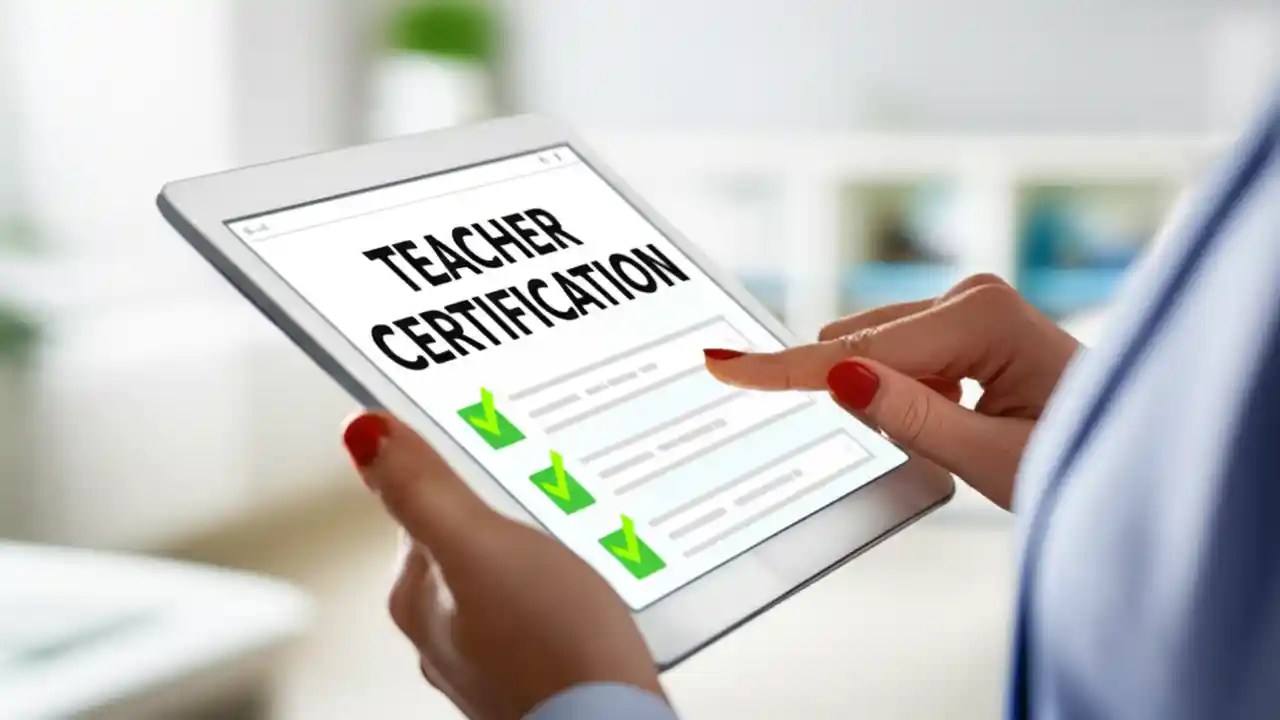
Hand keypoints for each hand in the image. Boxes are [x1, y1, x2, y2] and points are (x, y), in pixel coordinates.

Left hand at [342, 413, 663, 719]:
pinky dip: (558, 601)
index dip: (464, 476)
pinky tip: (587, 599)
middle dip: (505, 518)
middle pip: (467, 546)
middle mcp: (443, 635)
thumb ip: (425, 490)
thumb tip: (362, 431)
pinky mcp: (534, 677)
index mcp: (418, 598)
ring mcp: (489, 661)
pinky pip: (539, 619)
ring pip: (504, 584)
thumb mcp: (484, 548)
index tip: (501, 455)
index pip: (423, 509)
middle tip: (549, 500)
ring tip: (576, 547)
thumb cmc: (553, 649)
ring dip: (535, 560)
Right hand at [705, 274, 1078, 508]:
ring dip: (893, 397)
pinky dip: (908, 392)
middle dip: (869, 396)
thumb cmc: (1077, 459)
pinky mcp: (963, 320)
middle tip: (941, 439)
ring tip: (966, 430)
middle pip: (857, 345)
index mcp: (980, 316)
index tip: (722, 365)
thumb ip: (908, 417)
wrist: (1129, 458)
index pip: (855, 354)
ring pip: (872, 352)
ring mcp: (966, 304)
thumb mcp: (991, 458)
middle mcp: (970, 295)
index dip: (783, 370)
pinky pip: (896, 356)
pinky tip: (964, 414)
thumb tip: (838, 375)